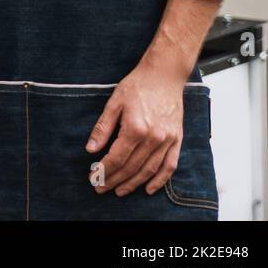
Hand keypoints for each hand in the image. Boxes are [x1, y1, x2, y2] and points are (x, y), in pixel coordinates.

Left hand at [86, 61, 186, 195]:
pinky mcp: (177, 139)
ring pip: (149, 170)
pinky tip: (149, 188)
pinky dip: (160, 180)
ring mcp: (168, 140)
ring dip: (134, 183)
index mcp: (135, 128)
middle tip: (101, 188)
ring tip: (120, 191)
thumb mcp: (113, 103)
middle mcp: (153, 138)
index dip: (104, 170)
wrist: (164, 76)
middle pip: (131, 167)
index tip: (93, 178)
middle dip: (114, 180)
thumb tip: (90, 149)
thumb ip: (102, 128)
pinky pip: (170, 165)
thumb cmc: (137, 86)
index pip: (116, 158)